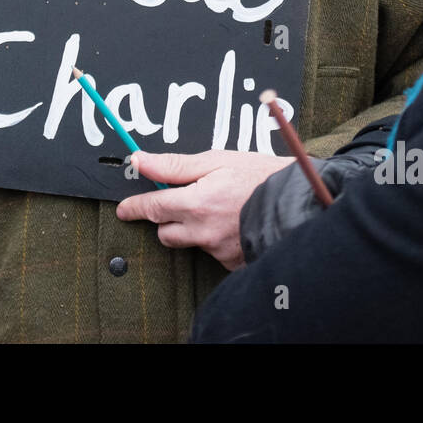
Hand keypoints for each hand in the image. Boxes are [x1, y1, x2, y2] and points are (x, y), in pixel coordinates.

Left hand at [115, 150, 293, 269]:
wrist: (298, 202)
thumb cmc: (260, 176)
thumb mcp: (216, 160)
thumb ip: (174, 165)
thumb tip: (140, 161)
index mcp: (194, 204)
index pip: (152, 208)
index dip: (135, 207)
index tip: (124, 209)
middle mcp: (203, 232)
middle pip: (165, 232)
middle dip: (165, 218)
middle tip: (180, 201)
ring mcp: (218, 250)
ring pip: (190, 242)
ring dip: (191, 229)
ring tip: (215, 209)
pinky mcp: (233, 262)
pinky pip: (212, 252)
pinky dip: (215, 239)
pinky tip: (231, 223)